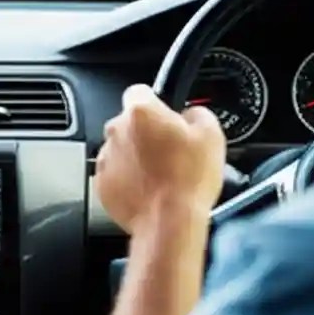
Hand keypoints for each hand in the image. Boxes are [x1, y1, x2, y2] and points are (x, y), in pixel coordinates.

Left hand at [95, 84, 225, 235]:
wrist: (169, 223)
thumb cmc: (188, 180)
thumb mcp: (211, 134)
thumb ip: (198, 113)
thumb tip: (191, 114)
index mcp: (141, 112)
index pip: (140, 91)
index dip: (155, 103)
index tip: (165, 115)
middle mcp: (117, 131)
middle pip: (130, 122)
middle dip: (146, 132)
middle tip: (170, 150)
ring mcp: (105, 158)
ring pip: (121, 148)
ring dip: (136, 156)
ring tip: (161, 174)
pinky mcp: (101, 183)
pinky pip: (114, 173)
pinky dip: (127, 179)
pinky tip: (149, 189)